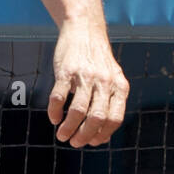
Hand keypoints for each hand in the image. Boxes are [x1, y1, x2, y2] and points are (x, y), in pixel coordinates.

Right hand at [48, 18, 128, 146]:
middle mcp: (105, 82)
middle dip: (85, 135)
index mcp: (119, 86)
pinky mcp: (66, 70)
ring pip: (78, 111)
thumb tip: (102, 136)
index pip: (115, 118)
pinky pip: (59, 97)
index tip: (92, 142)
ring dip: (69, 128)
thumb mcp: (113, 79)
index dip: (103, 134)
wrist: (85, 30)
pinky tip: (54, 118)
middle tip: (75, 143)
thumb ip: (110, 103)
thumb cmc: (98, 61)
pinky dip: (55, 111)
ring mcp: (86, 76)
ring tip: (62, 135)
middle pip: (97, 117)